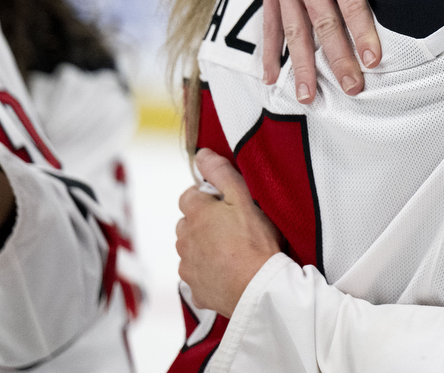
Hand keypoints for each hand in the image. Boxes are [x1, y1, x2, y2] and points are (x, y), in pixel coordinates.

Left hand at [176, 149, 282, 316]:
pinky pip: (197, 276)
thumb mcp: (244, 198)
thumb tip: (201, 154)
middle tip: (232, 228)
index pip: (188, 196)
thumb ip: (221, 173)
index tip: (226, 205)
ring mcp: (188, 267)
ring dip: (204, 248)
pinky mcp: (196, 290)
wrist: (259, 288)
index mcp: (195, 215)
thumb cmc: (255, 242)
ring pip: (190, 250)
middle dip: (203, 223)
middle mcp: (184, 240)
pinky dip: (208, 273)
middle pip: (187, 224)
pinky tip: (229, 272)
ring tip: (233, 251)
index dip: (207, 198)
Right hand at [263, 0, 388, 101]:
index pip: (352, 7)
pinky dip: (270, 51)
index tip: (373, 61)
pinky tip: (272, 76)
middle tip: (352, 89)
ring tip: (308, 97)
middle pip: (325, 26)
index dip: (364, 35)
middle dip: (339, 61)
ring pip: (295, 32)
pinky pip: (270, 23)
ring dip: (301, 66)